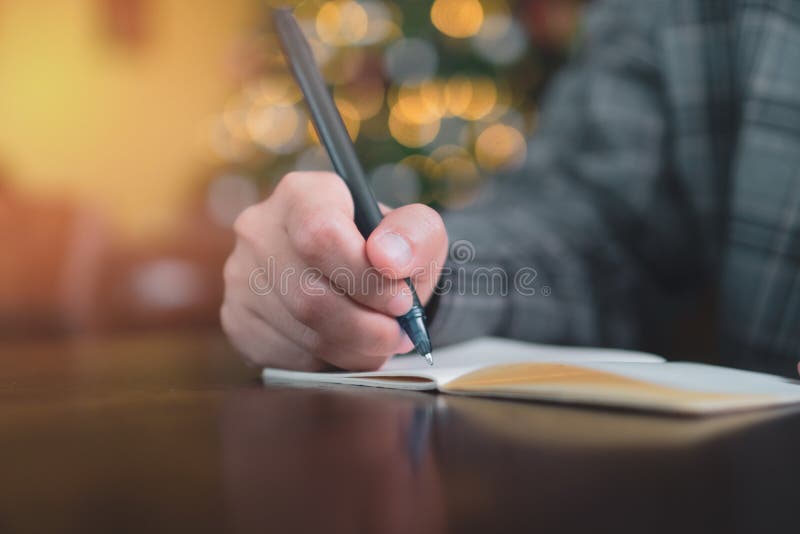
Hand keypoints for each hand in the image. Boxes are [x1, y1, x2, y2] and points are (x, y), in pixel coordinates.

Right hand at [221, 171, 447, 370]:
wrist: (356, 276)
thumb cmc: (387, 251)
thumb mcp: (416, 233)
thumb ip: (415, 234)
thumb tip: (387, 256)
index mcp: (302, 194)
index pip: (320, 233)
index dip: (365, 277)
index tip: (402, 300)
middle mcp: (259, 229)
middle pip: (309, 295)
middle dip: (366, 325)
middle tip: (397, 333)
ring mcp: (241, 276)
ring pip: (301, 330)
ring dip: (354, 348)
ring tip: (380, 340)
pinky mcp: (237, 318)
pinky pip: (286, 356)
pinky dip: (329, 361)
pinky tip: (347, 345)